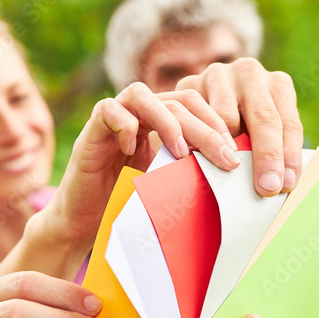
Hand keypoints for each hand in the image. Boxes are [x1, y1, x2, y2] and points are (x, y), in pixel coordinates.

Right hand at [45, 82, 239, 249]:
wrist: (84, 224)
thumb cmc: (127, 206)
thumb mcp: (169, 185)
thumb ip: (192, 170)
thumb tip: (235, 173)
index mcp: (158, 123)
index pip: (193, 105)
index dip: (216, 123)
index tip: (235, 155)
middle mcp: (137, 115)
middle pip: (175, 100)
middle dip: (205, 127)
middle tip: (224, 157)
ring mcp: (112, 121)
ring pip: (140, 93)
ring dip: (167, 121)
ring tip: (181, 153)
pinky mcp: (89, 133)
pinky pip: (108, 110)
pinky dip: (125, 126)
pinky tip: (134, 151)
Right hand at [176, 57, 304, 194]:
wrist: (199, 103)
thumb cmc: (240, 126)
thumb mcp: (262, 131)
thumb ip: (274, 148)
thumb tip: (284, 182)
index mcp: (277, 83)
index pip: (289, 122)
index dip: (289, 154)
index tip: (287, 184)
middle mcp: (250, 73)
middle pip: (263, 117)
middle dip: (267, 156)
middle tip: (267, 187)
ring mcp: (219, 75)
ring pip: (227, 120)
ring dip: (229, 149)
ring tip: (230, 170)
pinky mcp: (190, 84)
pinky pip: (196, 119)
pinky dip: (198, 142)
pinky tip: (198, 157)